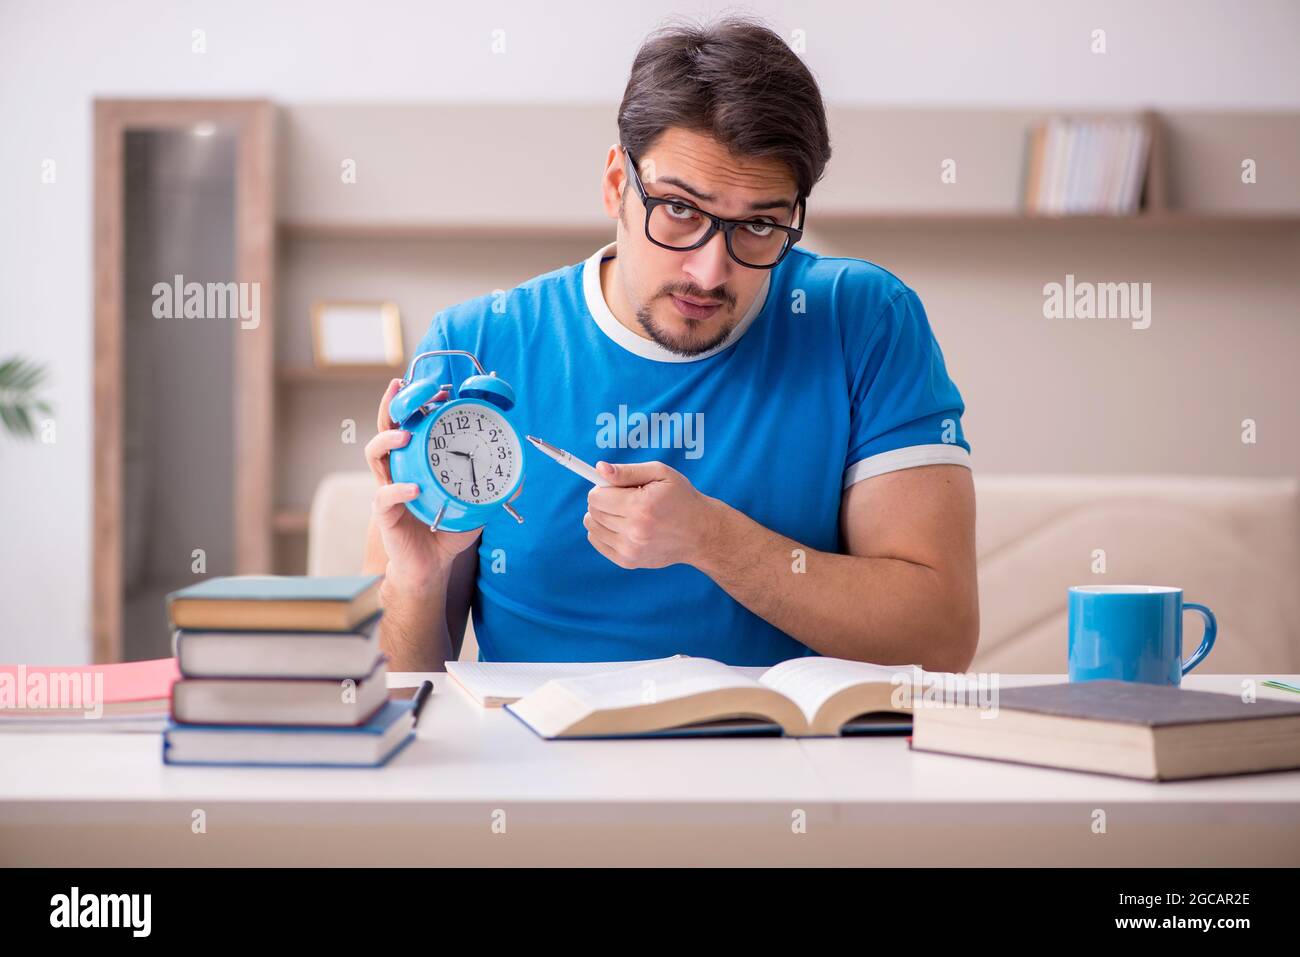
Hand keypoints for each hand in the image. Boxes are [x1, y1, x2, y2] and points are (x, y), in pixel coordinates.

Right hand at [365, 378, 481, 587]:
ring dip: (388, 440)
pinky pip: (385, 496)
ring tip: (406, 436)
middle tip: (405, 390)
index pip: (412, 422)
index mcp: (417, 459)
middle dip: (394, 405)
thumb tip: (521, 479)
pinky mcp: (384, 512)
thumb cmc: (447, 529)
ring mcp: (388, 487)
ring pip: (375, 454)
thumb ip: (493, 490)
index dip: (419, 403)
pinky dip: (398, 489)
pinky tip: (414, 488)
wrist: (430, 564)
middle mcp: (398, 468)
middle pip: (385, 427)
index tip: (439, 392)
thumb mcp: (475, 505)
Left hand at [583, 460, 719, 568]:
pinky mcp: (628, 562)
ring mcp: (630, 550)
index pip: (596, 497)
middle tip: (623, 498)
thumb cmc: (681, 498)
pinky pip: (597, 542)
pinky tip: (622, 526)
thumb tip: (600, 468)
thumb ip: (628, 471)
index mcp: (640, 507)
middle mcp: (634, 531)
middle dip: (603, 501)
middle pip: (593, 512)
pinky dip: (603, 532)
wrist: (700, 533)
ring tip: (624, 513)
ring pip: (592, 528)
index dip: (602, 487)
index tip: (614, 486)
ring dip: (602, 517)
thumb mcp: (660, 474)